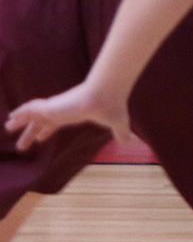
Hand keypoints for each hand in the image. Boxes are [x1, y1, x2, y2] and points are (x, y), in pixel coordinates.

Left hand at [6, 81, 130, 150]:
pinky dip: (20, 113)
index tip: (40, 138)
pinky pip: (30, 109)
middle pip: (41, 123)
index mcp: (73, 114)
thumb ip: (121, 133)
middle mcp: (61, 110)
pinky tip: (11, 119)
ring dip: (19, 122)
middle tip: (21, 146)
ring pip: (32, 116)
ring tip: (8, 127)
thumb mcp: (117, 124)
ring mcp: (55, 107)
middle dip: (30, 134)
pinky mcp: (50, 106)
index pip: (56, 124)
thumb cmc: (112, 106)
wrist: (107, 95)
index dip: (47, 131)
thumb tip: (132, 141)